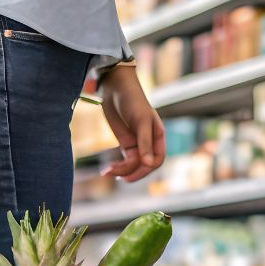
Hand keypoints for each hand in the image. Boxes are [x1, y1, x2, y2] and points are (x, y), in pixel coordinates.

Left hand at [100, 66, 165, 181]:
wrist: (116, 88)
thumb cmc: (133, 100)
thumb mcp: (140, 121)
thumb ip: (144, 142)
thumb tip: (148, 164)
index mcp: (158, 136)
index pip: (157, 160)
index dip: (147, 168)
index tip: (133, 169)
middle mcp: (149, 142)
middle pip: (145, 166)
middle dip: (133, 172)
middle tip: (118, 177)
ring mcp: (138, 144)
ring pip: (133, 165)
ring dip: (122, 171)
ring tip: (107, 172)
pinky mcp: (126, 144)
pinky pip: (125, 161)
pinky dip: (118, 167)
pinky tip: (108, 170)